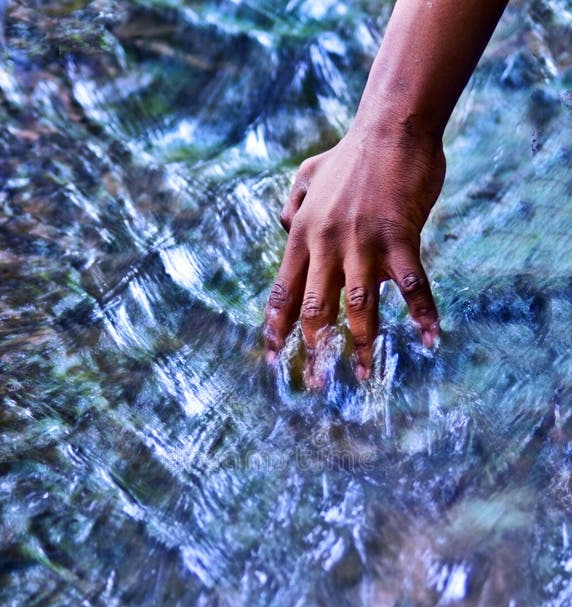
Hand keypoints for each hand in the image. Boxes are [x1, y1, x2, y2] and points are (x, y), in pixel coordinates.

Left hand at [264, 122, 445, 385]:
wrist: (391, 127)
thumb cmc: (352, 153)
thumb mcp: (307, 175)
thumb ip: (292, 204)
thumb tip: (283, 226)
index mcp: (303, 235)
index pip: (283, 292)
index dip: (277, 328)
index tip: (273, 359)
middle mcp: (327, 244)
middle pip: (316, 309)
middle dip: (315, 350)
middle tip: (317, 382)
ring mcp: (363, 242)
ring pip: (359, 306)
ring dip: (362, 344)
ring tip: (363, 374)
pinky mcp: (399, 238)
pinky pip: (411, 285)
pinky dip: (422, 313)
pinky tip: (430, 338)